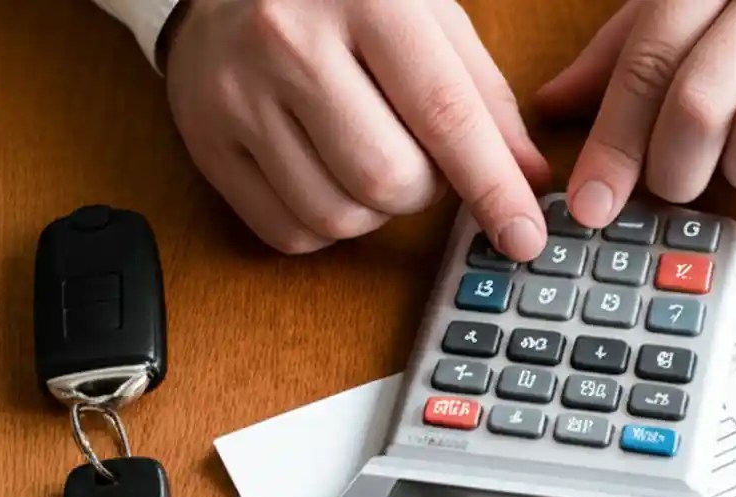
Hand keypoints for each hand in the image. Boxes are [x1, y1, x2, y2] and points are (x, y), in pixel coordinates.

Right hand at [164, 0, 550, 257]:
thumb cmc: (344, 2)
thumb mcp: (427, 17)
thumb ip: (483, 96)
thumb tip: (529, 178)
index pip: (443, 114)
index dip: (493, 186)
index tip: (524, 235)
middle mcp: (289, 41)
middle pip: (387, 178)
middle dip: (425, 190)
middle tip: (420, 156)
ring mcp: (237, 94)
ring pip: (339, 215)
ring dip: (376, 210)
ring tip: (368, 154)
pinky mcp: (206, 143)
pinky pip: (291, 233)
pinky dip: (327, 225)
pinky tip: (326, 174)